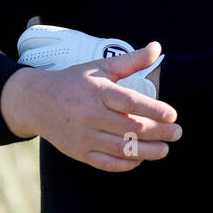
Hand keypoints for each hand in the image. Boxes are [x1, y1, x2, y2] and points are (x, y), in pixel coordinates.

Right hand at [0, 42, 181, 171]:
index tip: (172, 115)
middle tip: (177, 133)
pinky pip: (105, 163)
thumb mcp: (101, 67)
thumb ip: (132, 61)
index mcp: (98, 92)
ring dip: (147, 151)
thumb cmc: (75, 82)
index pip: (130, 102)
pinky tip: (140, 159)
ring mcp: (84, 136)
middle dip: (158, 132)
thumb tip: (157, 47)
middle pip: (130, 128)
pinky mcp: (78, 152)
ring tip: (165, 150)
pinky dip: (125, 164)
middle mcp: (90, 115)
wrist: (36, 102)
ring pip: (121, 148)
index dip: (154, 110)